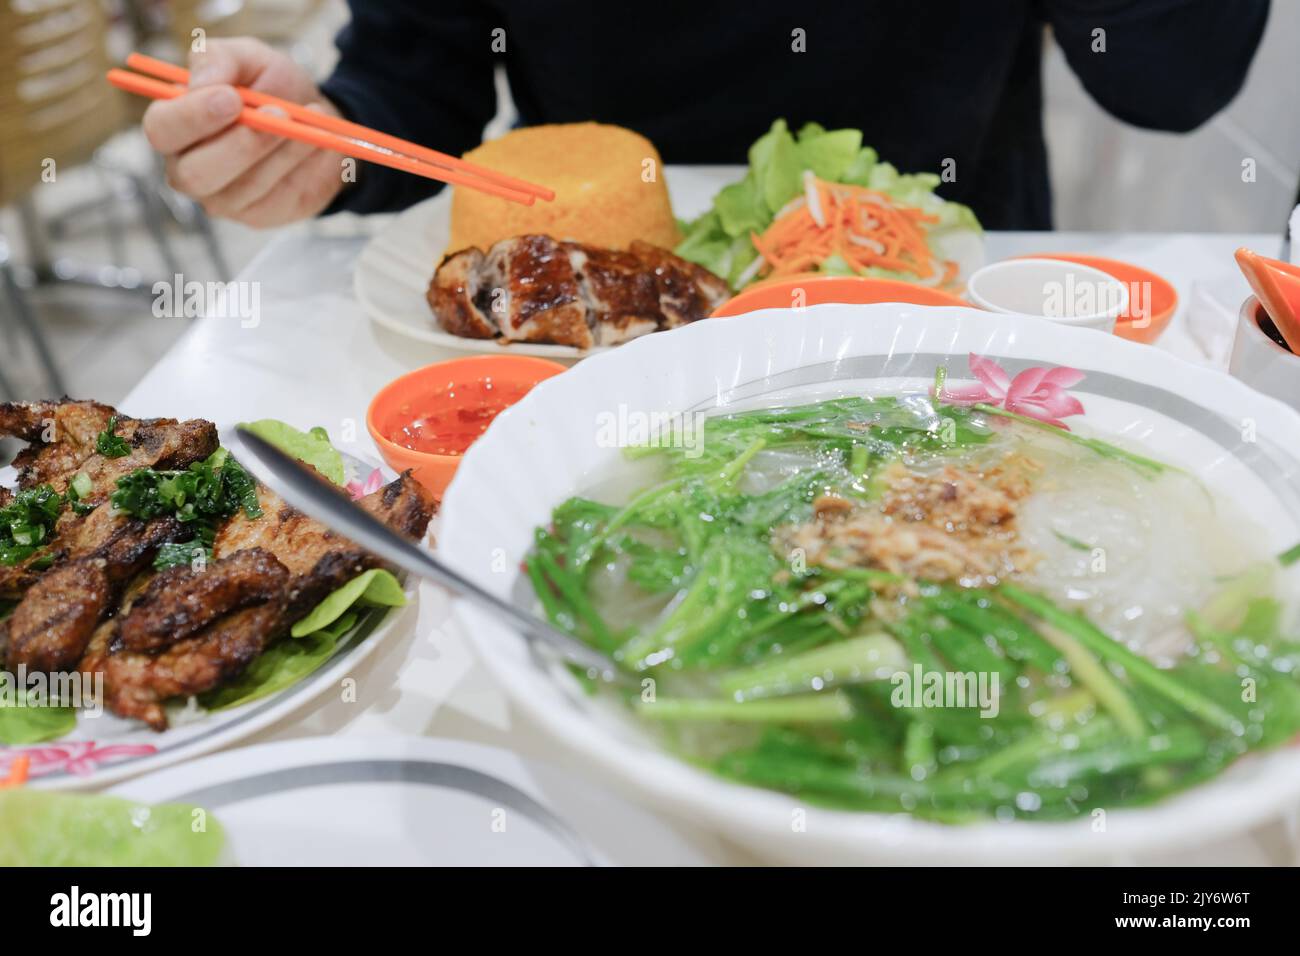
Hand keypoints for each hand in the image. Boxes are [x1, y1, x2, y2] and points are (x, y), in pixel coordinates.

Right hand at [143, 38, 347, 227]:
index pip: (162, 130)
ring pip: (245, 186)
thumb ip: (219, 58)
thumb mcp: (247, 58)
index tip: (231, 98)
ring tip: (307, 122)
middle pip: (196, 174)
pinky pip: (278, 198)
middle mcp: (188, 169)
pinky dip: (302, 167)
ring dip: (282, 151)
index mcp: (173, 126)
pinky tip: (316, 144)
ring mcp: (223, 199)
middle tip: (278, 115)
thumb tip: (202, 80)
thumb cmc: (269, 87)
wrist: (315, 117)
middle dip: (241, 144)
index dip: (193, 117)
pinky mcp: (259, 215)